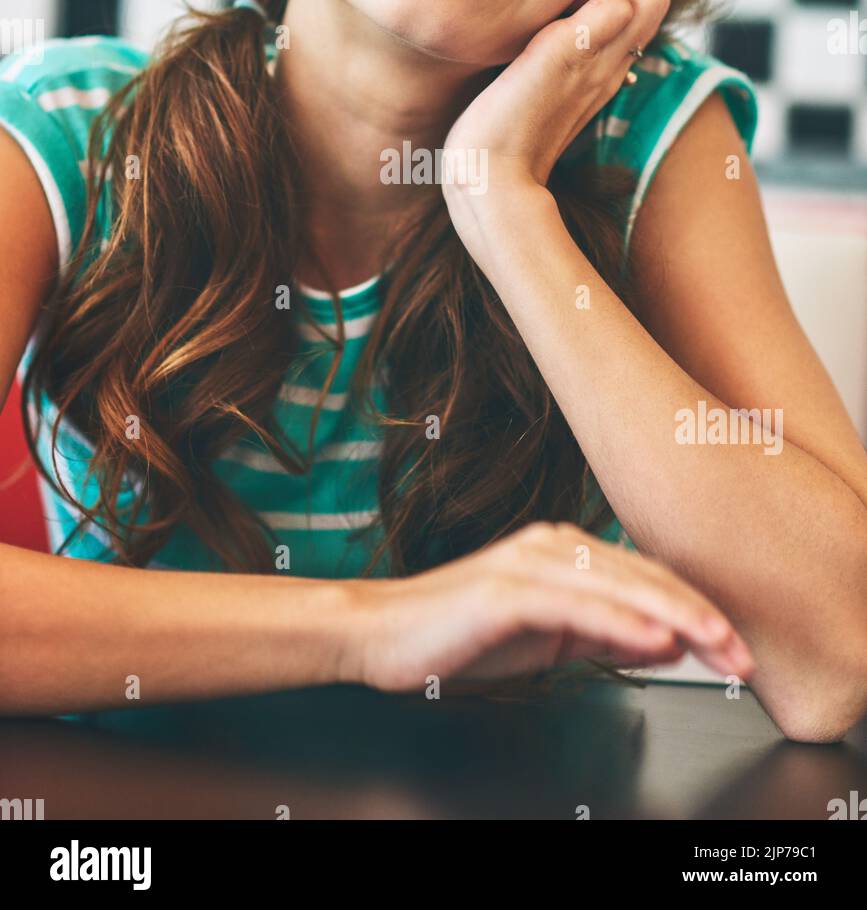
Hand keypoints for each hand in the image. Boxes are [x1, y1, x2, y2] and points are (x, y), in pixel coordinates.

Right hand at [346, 521, 753, 691]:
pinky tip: (656, 640)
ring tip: (720, 646)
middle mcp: (552, 543)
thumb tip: (669, 640)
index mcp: (563, 548)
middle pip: (644, 577)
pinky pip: (576, 606)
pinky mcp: (505, 589)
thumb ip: (607, 634)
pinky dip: (621, 622)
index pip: (646, 576)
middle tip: (744, 654)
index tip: (736, 647)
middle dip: (703, 617)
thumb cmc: (462, 635)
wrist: (384, 634)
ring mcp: (528, 562)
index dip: (698, 610)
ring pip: (620, 586)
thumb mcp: (549, 639)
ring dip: (677, 618)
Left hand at [441, 0, 669, 198]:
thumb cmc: (496, 137)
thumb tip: (522, 39)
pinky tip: (550, 11)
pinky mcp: (578, 50)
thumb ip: (541, 63)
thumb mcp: (528, 90)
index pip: (635, 16)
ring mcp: (600, 59)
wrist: (491, 174)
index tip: (564, 3)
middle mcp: (611, 65)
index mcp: (601, 74)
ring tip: (562, 1)